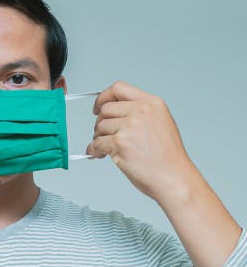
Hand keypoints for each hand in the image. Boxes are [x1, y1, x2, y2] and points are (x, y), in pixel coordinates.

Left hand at [86, 81, 197, 202]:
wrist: (173, 177)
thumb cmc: (167, 157)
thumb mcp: (161, 123)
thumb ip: (140, 113)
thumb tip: (116, 112)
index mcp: (152, 103)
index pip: (119, 88)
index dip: (103, 97)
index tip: (97, 107)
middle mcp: (141, 111)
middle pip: (105, 109)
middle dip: (100, 123)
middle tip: (103, 135)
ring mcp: (130, 126)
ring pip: (100, 126)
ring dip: (98, 138)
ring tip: (106, 148)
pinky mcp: (120, 143)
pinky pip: (97, 143)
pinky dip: (94, 150)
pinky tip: (99, 154)